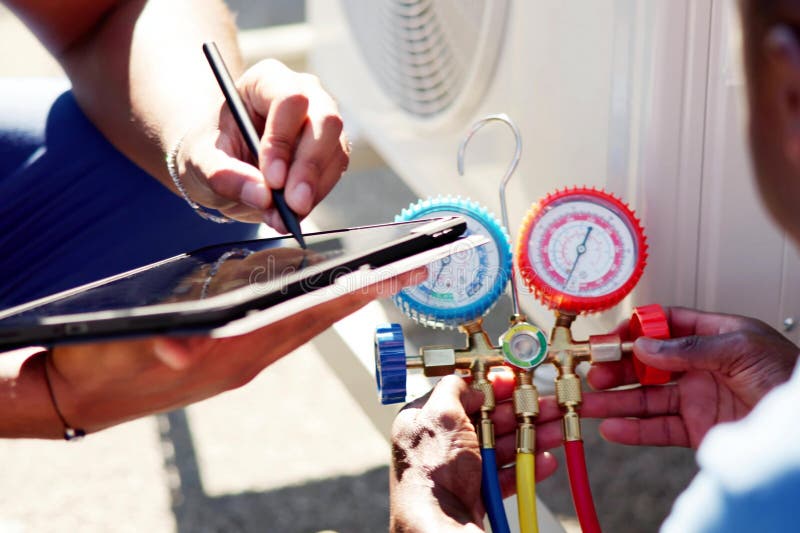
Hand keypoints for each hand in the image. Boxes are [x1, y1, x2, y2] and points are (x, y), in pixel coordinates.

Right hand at [42, 268, 422, 435]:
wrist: (80, 397)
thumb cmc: (104, 364)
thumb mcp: (129, 349)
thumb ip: (161, 345)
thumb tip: (182, 346)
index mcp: (235, 349)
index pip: (308, 314)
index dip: (352, 293)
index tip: (396, 272)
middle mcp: (249, 355)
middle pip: (320, 317)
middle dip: (367, 292)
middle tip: (411, 267)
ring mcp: (243, 358)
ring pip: (306, 323)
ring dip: (343, 300)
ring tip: (379, 277)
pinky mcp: (230, 358)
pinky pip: (282, 330)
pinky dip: (308, 310)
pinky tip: (317, 295)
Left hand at [176, 59, 348, 229]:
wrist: (223, 163)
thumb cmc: (210, 150)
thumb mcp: (200, 160)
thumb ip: (224, 175)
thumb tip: (263, 197)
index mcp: (266, 80)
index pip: (289, 99)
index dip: (284, 140)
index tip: (272, 179)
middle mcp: (303, 94)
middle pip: (325, 121)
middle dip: (309, 168)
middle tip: (292, 206)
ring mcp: (321, 121)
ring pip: (335, 150)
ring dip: (312, 189)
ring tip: (281, 217)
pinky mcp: (330, 150)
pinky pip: (334, 172)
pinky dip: (315, 197)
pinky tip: (290, 213)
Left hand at [389, 373, 558, 531]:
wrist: (438, 522)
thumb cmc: (431, 472)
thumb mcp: (440, 416)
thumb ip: (452, 390)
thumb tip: (463, 378)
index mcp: (426, 420)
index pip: (463, 394)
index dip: (493, 386)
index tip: (517, 381)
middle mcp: (441, 443)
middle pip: (489, 420)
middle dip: (523, 412)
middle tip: (548, 406)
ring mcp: (459, 469)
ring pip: (502, 446)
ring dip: (532, 437)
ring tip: (557, 430)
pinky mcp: (475, 492)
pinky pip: (506, 474)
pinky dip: (526, 467)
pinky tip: (545, 461)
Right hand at [580, 307, 798, 448]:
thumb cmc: (788, 376)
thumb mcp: (741, 348)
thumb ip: (690, 348)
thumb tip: (646, 345)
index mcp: (712, 336)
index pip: (664, 326)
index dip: (636, 330)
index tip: (613, 337)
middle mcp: (699, 367)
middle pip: (646, 364)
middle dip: (617, 368)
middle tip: (595, 372)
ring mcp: (696, 398)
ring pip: (645, 398)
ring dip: (616, 401)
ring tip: (590, 402)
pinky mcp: (696, 429)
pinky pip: (658, 429)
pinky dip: (634, 430)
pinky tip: (613, 427)